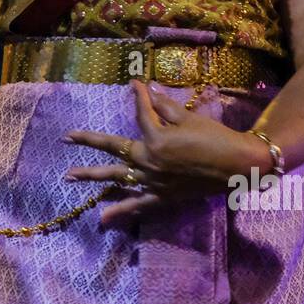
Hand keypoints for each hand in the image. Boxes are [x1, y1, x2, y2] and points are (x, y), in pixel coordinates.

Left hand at [64, 80, 264, 223]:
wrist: (237, 165)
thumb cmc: (215, 137)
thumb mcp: (188, 117)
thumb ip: (162, 106)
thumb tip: (145, 90)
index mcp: (155, 138)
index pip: (141, 113)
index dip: (138, 97)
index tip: (133, 85)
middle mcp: (149, 161)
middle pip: (113, 148)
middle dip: (88, 141)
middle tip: (66, 138)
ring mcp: (153, 181)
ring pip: (117, 177)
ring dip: (92, 176)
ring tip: (69, 176)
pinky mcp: (162, 196)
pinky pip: (137, 204)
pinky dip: (120, 210)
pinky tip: (102, 218)